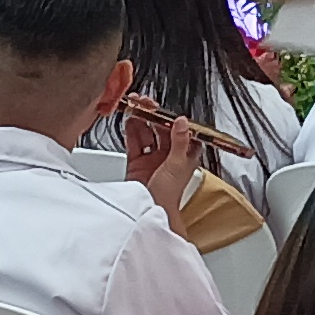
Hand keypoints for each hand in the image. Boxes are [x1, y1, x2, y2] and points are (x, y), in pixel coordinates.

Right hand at [118, 95, 198, 212]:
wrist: (149, 212)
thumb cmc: (168, 197)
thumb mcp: (177, 165)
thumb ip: (179, 142)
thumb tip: (182, 122)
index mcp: (184, 156)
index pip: (182, 131)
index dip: (174, 118)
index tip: (167, 108)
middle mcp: (169, 156)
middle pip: (162, 129)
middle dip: (154, 115)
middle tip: (146, 102)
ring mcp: (152, 159)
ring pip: (147, 133)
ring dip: (141, 120)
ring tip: (136, 107)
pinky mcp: (137, 163)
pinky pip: (134, 143)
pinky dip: (131, 131)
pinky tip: (130, 120)